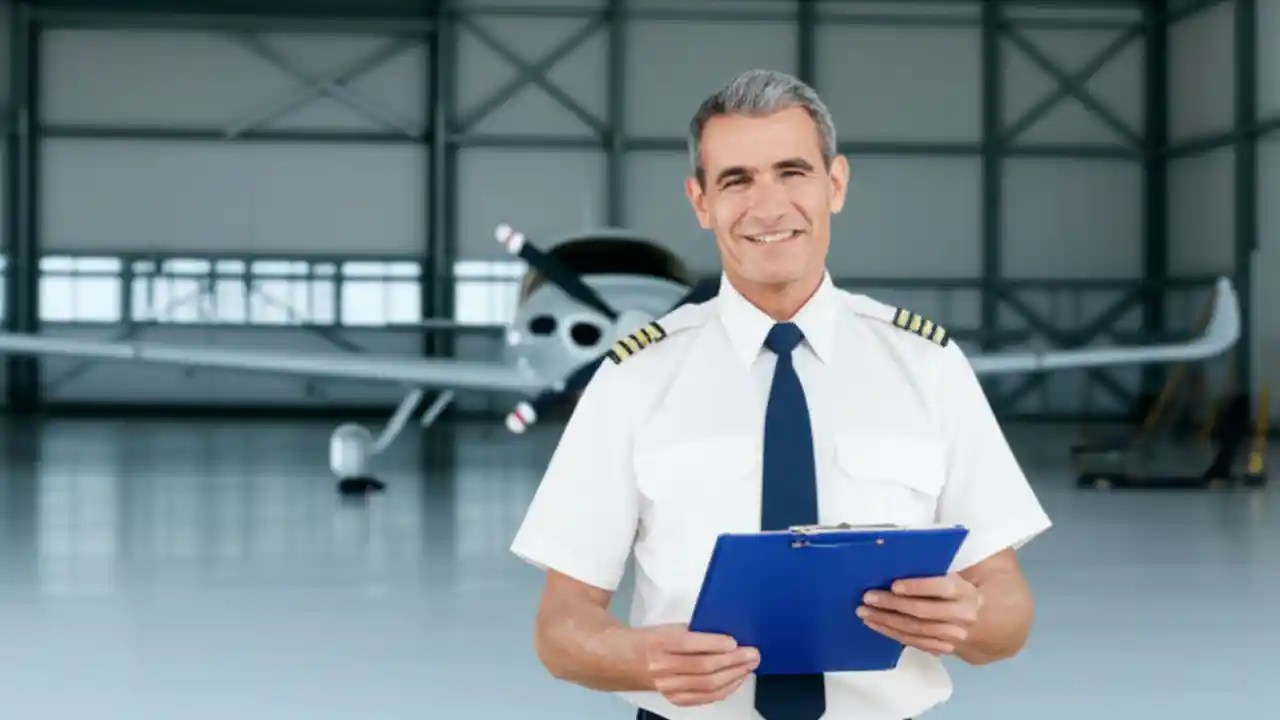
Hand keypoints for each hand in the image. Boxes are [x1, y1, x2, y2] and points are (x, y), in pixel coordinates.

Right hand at [636, 624, 758, 706]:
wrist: (622, 660)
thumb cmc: (650, 639)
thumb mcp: (665, 627)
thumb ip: (692, 631)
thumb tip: (724, 635)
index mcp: (661, 642)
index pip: (692, 645)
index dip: (716, 644)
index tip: (735, 641)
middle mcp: (663, 666)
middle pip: (705, 667)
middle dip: (734, 661)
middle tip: (752, 654)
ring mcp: (668, 686)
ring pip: (708, 685)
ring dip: (734, 676)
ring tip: (749, 666)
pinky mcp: (674, 698)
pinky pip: (704, 698)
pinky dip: (724, 690)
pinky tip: (736, 680)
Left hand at [855, 574, 982, 656]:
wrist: (976, 620)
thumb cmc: (953, 592)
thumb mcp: (950, 578)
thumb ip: (929, 574)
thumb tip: (891, 567)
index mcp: (964, 591)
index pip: (941, 588)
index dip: (916, 587)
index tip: (893, 585)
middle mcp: (962, 615)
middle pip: (923, 612)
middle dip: (892, 605)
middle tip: (867, 598)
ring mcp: (954, 636)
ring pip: (916, 630)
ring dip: (887, 622)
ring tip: (865, 613)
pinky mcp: (944, 649)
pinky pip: (914, 642)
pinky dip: (892, 634)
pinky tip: (876, 625)